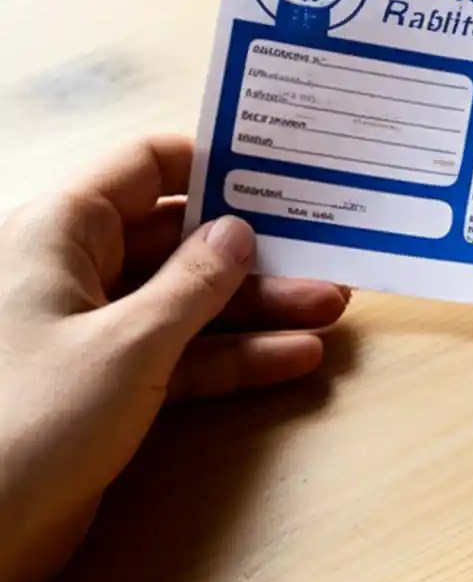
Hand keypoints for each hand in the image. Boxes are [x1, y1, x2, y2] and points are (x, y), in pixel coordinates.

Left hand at [0, 136, 350, 581]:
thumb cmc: (31, 416)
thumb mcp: (129, 340)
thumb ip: (194, 283)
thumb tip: (238, 231)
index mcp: (59, 232)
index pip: (143, 168)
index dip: (210, 165)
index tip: (277, 174)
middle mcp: (74, 272)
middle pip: (177, 242)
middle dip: (254, 253)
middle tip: (325, 256)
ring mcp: (93, 331)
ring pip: (188, 304)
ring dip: (258, 310)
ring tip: (331, 310)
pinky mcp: (109, 386)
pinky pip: (182, 357)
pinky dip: (235, 359)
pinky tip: (294, 359)